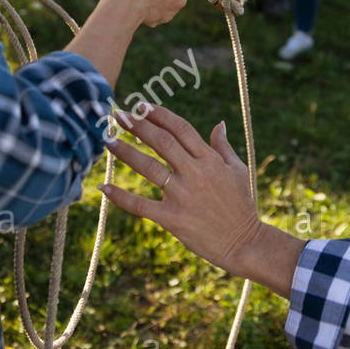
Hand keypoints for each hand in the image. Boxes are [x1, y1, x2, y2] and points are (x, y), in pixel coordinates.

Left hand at [101, 106, 262, 278]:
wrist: (245, 243)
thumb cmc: (242, 206)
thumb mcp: (238, 171)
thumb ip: (223, 147)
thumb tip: (219, 123)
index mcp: (209, 160)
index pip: (181, 129)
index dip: (160, 115)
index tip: (142, 105)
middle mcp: (195, 173)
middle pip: (162, 142)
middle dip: (138, 126)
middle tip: (118, 114)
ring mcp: (182, 196)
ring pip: (149, 168)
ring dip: (126, 152)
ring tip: (107, 140)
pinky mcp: (173, 218)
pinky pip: (141, 206)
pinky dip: (121, 197)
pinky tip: (104, 188)